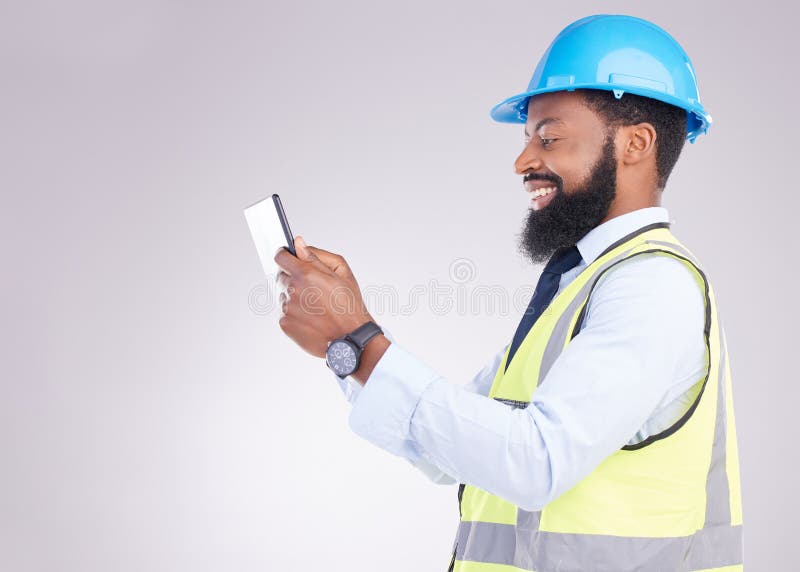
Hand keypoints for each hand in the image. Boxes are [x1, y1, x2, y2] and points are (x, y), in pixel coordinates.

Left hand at [274, 236, 373, 357]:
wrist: (350, 338)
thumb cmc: (349, 305)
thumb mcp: (341, 273)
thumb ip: (316, 255)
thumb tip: (298, 243)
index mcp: (305, 274)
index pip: (280, 257)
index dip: (285, 256)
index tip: (289, 258)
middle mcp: (292, 290)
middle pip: (281, 276)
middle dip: (293, 278)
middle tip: (312, 288)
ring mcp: (287, 308)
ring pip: (283, 295)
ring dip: (294, 297)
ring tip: (315, 306)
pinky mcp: (285, 324)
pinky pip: (284, 312)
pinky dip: (294, 313)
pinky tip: (311, 317)